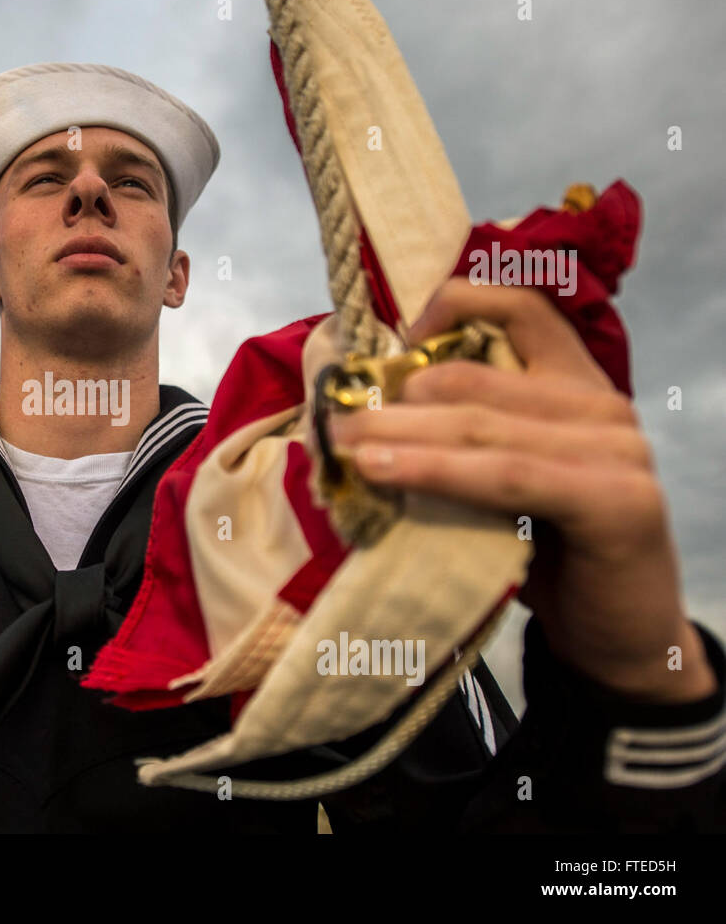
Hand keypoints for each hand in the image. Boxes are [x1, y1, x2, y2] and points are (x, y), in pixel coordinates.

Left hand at [329, 277, 716, 703]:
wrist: (617, 642)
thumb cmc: (548, 558)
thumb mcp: (498, 486)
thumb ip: (463, 441)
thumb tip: (362, 417)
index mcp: (577, 386)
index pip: (521, 309)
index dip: (452, 305)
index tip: (390, 342)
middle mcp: (602, 406)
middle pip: (474, 379)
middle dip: (390, 398)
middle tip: (330, 420)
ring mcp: (618, 449)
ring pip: (480, 426)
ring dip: (398, 433)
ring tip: (341, 444)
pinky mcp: (617, 500)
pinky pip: (505, 475)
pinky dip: (435, 470)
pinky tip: (381, 470)